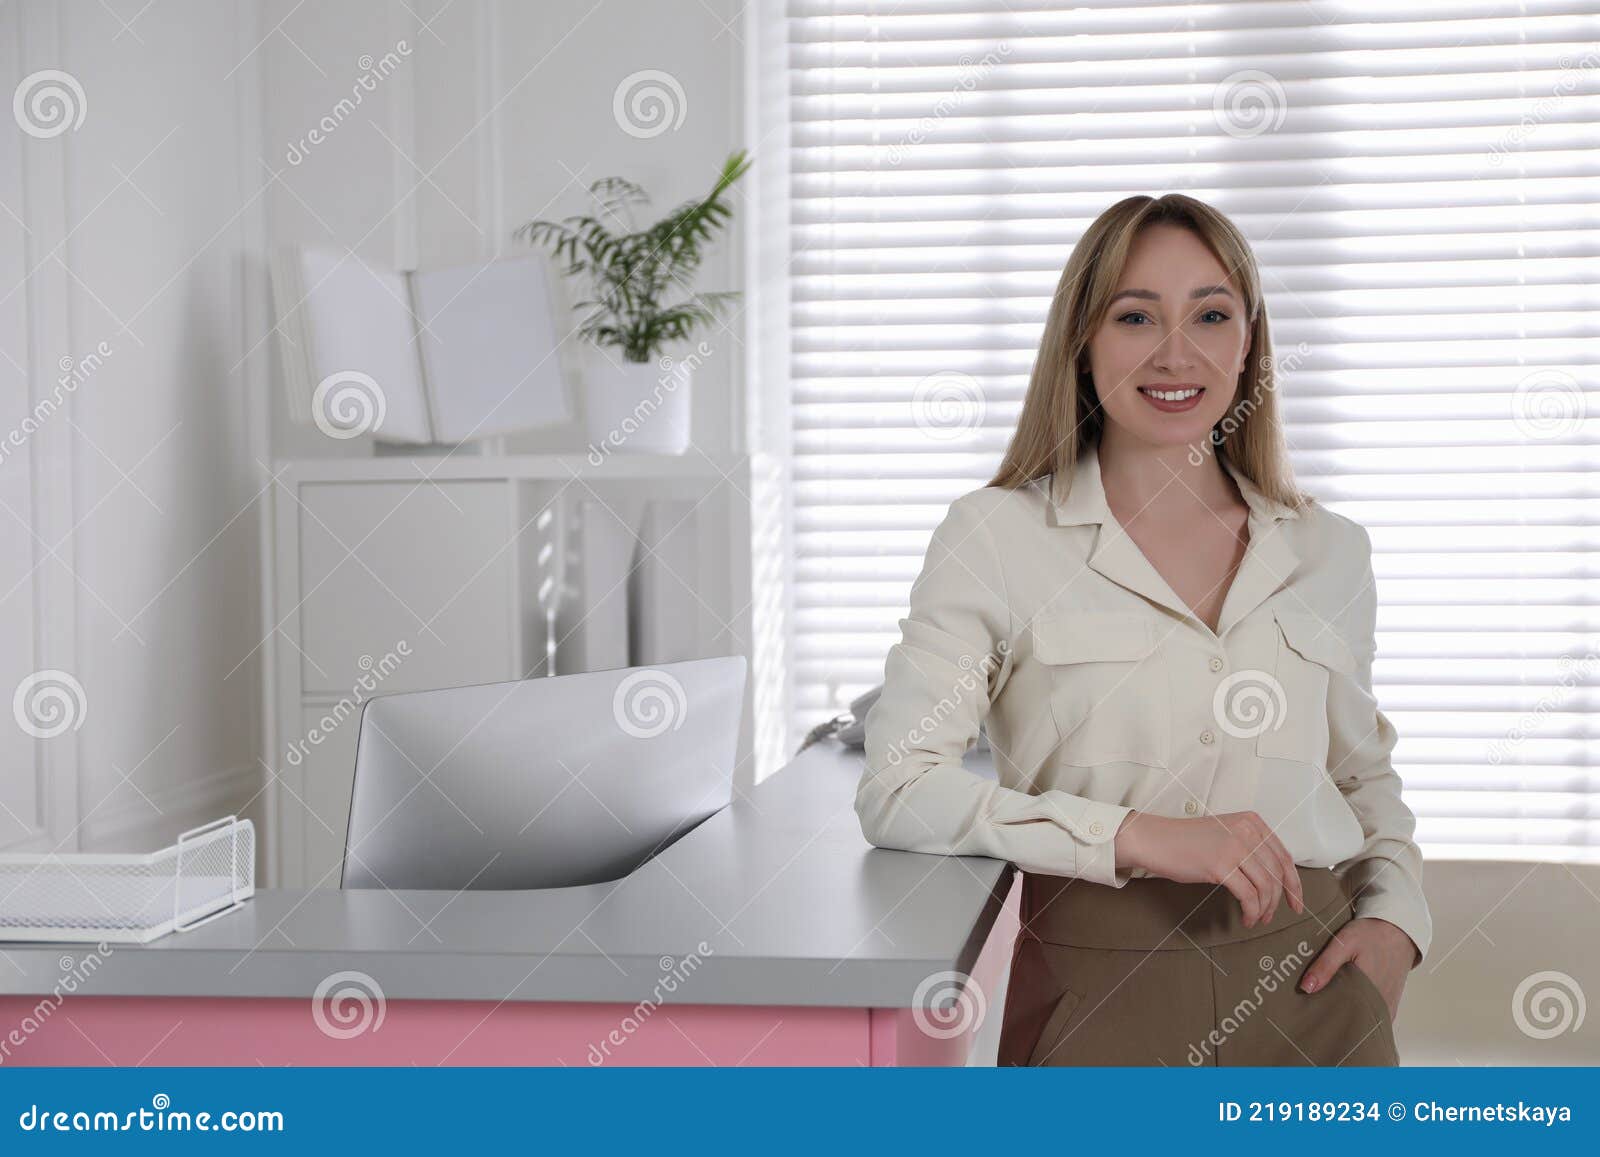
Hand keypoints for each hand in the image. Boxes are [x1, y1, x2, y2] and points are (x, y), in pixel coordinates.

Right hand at [1114, 810, 1304, 926]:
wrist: (1155, 839)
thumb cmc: (1187, 841)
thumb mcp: (1226, 834)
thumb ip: (1251, 847)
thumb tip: (1275, 878)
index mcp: (1252, 822)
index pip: (1284, 856)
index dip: (1294, 884)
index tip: (1296, 902)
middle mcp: (1247, 831)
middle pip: (1277, 874)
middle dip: (1280, 901)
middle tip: (1272, 916)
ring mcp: (1234, 846)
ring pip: (1265, 887)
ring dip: (1264, 909)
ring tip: (1256, 918)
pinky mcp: (1220, 864)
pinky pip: (1248, 896)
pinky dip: (1251, 911)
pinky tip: (1246, 917)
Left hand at [1299, 916, 1413, 1020]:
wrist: (1398, 930)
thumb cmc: (1372, 935)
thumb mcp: (1344, 943)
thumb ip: (1326, 965)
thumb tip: (1306, 988)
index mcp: (1365, 991)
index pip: (1340, 1016)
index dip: (1322, 1017)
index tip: (1307, 1015)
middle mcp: (1378, 1004)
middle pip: (1350, 1021)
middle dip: (1331, 1019)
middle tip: (1312, 1014)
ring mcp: (1386, 1007)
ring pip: (1361, 1021)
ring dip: (1345, 1018)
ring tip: (1325, 1011)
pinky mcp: (1389, 1005)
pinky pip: (1371, 1018)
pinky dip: (1358, 1016)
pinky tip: (1343, 1008)